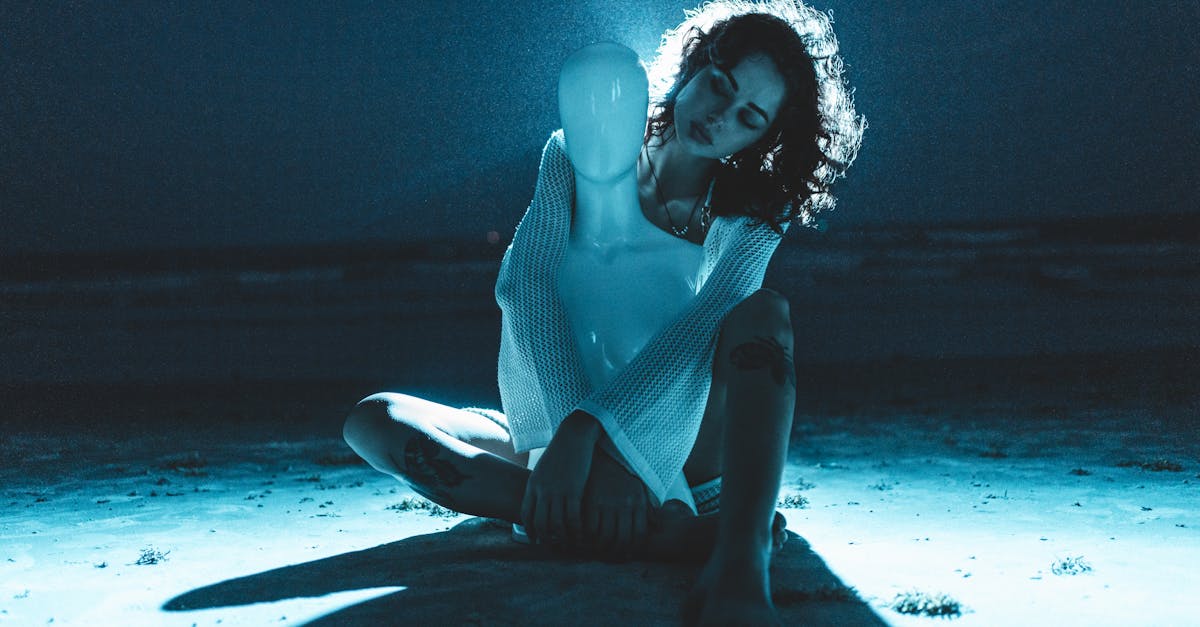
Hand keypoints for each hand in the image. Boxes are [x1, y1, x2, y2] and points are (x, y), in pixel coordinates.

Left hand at [520, 417, 595, 545]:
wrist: (573, 436)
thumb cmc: (561, 451)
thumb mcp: (545, 468)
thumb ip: (540, 484)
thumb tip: (541, 498)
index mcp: (533, 485)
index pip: (527, 514)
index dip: (531, 529)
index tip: (536, 539)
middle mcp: (542, 491)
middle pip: (540, 523)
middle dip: (545, 538)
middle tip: (553, 546)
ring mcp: (557, 492)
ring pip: (556, 524)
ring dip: (562, 537)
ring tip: (569, 544)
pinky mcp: (573, 491)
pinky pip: (572, 518)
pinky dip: (576, 530)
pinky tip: (581, 535)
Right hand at [581, 446, 649, 560]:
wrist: (603, 452)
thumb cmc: (621, 472)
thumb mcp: (639, 487)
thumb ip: (647, 507)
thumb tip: (656, 525)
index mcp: (637, 503)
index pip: (637, 536)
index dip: (631, 549)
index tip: (624, 554)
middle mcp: (625, 506)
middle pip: (622, 540)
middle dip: (615, 553)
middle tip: (608, 557)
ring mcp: (608, 504)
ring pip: (605, 537)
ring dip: (600, 548)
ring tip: (596, 550)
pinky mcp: (592, 501)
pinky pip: (590, 527)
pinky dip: (588, 538)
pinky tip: (585, 539)